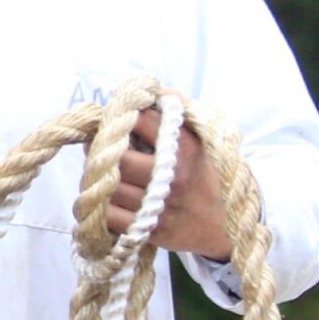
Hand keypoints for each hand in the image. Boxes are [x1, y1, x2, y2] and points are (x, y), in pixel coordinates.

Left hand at [107, 108, 234, 258]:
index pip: (140, 121)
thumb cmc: (203, 175)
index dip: (120, 118)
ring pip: (108, 189)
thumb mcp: (199, 140)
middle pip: (117, 159)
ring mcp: (160, 205)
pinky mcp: (150, 230)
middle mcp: (172, 176)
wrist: (223, 225)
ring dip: (96, 180)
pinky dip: (101, 208)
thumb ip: (175, 111)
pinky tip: (107, 200)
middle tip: (95, 148)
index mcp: (185, 148)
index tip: (113, 121)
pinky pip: (109, 217)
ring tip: (100, 173)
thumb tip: (151, 88)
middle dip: (99, 151)